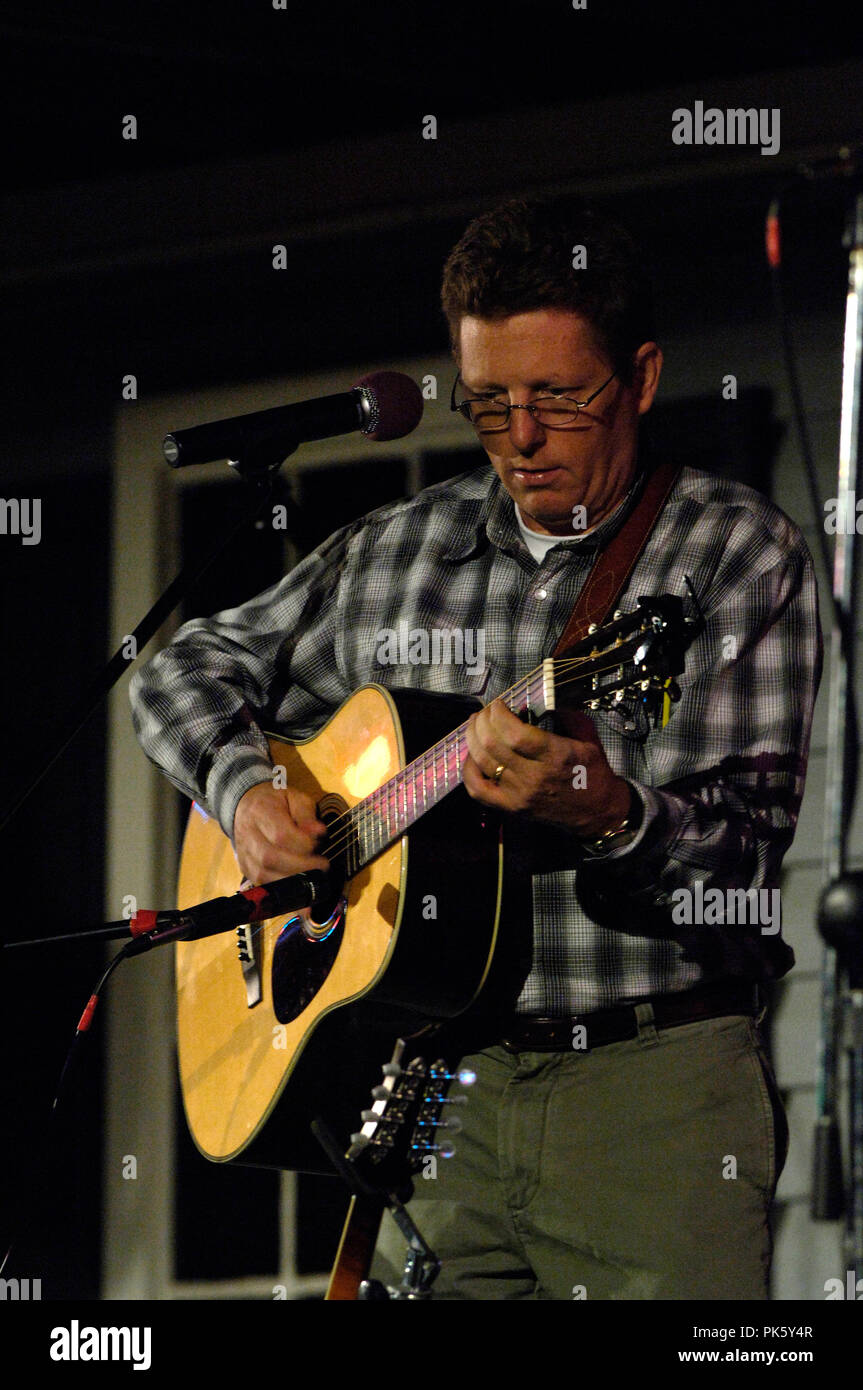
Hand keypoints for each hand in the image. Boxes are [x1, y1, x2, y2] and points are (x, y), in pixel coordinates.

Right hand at [232, 782, 329, 884]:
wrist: (246, 805)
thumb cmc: (275, 802)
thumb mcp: (295, 798)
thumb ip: (307, 815)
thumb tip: (319, 832)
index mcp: (261, 812)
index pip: (281, 835)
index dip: (304, 845)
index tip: (320, 846)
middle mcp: (248, 834)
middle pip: (271, 857)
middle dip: (301, 866)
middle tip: (321, 866)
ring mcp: (244, 854)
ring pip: (264, 874)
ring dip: (292, 880)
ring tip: (312, 877)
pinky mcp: (245, 868)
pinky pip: (261, 884)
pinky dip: (281, 889)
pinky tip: (298, 887)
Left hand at [462, 701, 630, 836]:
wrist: (598, 811)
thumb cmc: (593, 773)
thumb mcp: (588, 737)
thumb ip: (567, 715)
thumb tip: (542, 701)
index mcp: (555, 756)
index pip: (514, 732)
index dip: (499, 714)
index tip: (499, 703)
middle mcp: (534, 776)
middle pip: (492, 744)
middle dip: (483, 721)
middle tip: (486, 711)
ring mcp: (520, 794)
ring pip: (482, 762)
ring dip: (473, 738)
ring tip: (475, 725)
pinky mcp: (512, 808)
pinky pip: (478, 789)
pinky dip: (469, 770)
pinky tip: (472, 755)